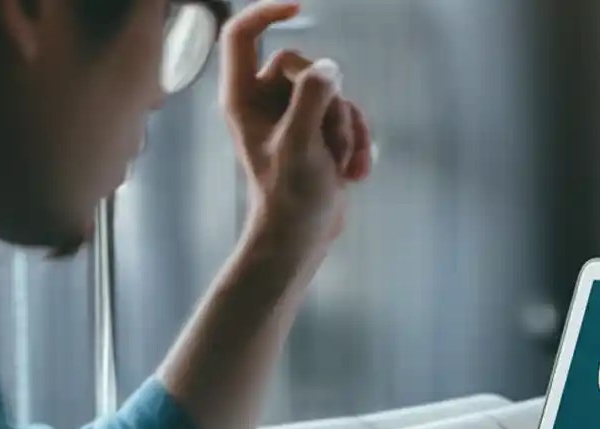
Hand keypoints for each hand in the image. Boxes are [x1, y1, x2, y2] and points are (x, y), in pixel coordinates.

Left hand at [219, 0, 372, 259]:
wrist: (304, 236)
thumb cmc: (290, 195)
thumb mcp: (300, 144)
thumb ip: (311, 97)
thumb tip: (330, 68)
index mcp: (243, 98)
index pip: (243, 36)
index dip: (267, 13)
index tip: (299, 6)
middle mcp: (265, 102)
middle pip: (307, 67)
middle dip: (332, 105)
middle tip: (331, 144)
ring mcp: (294, 117)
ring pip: (334, 92)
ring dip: (348, 129)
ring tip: (342, 164)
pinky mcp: (318, 132)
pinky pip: (347, 114)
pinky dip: (357, 142)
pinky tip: (354, 173)